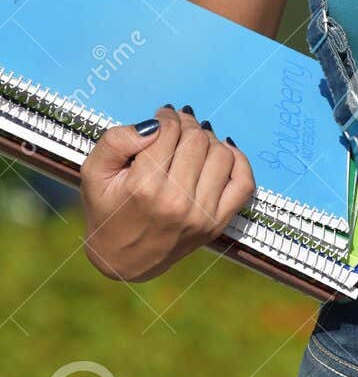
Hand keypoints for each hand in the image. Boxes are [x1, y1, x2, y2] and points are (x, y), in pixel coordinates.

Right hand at [79, 104, 255, 282]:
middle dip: (187, 125)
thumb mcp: (95, 172)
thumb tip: (155, 124)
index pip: (170, 131)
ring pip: (222, 155)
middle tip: (177, 126)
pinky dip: (239, 162)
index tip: (163, 117)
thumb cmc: (107, 210)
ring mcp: (201, 215)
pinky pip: (244, 183)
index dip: (167, 117)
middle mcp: (176, 201)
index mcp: (144, 187)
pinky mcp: (217, 223)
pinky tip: (222, 153)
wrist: (122, 260)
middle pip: (197, 140)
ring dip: (209, 141)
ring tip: (193, 142)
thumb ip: (116, 141)